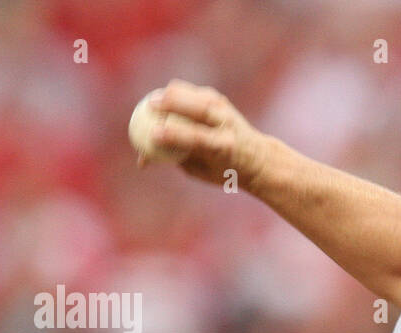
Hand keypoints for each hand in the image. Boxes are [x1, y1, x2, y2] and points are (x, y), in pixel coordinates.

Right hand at [138, 79, 270, 189]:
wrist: (257, 158)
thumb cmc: (223, 170)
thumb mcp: (200, 172)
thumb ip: (174, 159)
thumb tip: (143, 158)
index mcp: (224, 148)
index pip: (197, 138)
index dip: (174, 135)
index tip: (153, 135)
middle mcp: (227, 125)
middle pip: (200, 108)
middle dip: (173, 104)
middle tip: (149, 104)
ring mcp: (225, 110)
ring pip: (198, 95)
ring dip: (174, 94)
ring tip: (153, 99)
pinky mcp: (220, 100)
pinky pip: (195, 92)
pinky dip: (178, 93)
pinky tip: (163, 98)